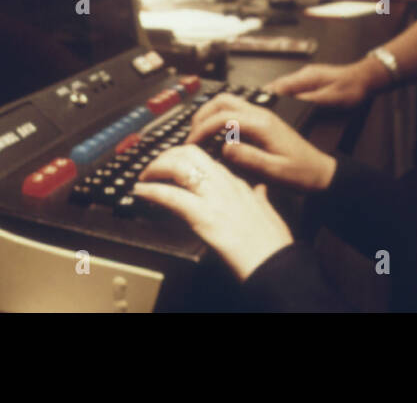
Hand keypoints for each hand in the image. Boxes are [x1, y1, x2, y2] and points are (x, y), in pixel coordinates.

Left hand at [133, 144, 292, 281]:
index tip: (172, 163)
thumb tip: (259, 190)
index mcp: (237, 184)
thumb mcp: (268, 210)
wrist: (275, 262)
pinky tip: (141, 192)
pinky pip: (171, 196)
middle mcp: (224, 184)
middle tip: (153, 167)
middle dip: (166, 156)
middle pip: (189, 154)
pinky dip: (152, 191)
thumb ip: (260, 197)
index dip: (184, 158)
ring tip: (144, 178)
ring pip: (178, 167)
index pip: (206, 160)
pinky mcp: (203, 216)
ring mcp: (213, 198)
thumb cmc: (272, 243)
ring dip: (155, 169)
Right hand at [185, 93, 336, 191]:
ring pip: (228, 102)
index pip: (223, 116)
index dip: (203, 128)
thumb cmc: (300, 173)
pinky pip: (235, 111)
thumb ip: (249, 158)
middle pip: (223, 100)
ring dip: (210, 114)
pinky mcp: (262, 121)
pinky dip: (219, 118)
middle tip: (191, 135)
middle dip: (202, 114)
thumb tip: (224, 147)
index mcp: (262, 125)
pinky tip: (215, 135)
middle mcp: (261, 114)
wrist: (320, 172)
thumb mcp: (275, 171)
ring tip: (199, 134)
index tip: (191, 143)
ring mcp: (262, 115)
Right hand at [265, 60, 381, 106]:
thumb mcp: (331, 98)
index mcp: (307, 77)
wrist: (366, 79)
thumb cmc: (352, 87)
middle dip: (267, 96)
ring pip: (285, 86)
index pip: (279, 85)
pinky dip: (284, 95)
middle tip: (256, 109)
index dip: (266, 94)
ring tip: (265, 108)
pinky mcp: (311, 81)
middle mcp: (304, 74)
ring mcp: (307, 77)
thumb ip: (311, 100)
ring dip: (275, 95)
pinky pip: (292, 88)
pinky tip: (283, 104)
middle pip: (279, 85)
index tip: (255, 103)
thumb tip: (293, 103)